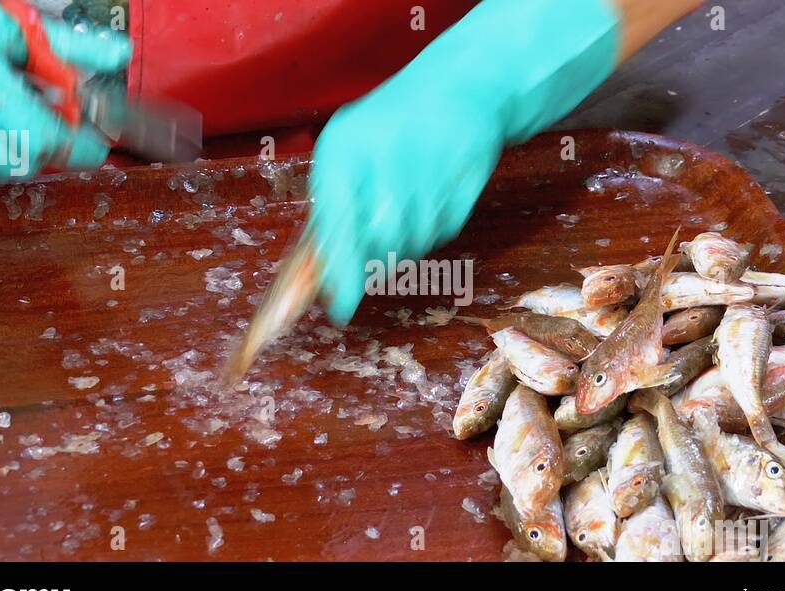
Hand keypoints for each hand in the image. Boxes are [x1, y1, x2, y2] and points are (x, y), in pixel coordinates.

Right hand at [0, 0, 131, 185]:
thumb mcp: (3, 28)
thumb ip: (69, 49)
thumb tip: (117, 54)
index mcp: (25, 130)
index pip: (88, 152)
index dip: (85, 123)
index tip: (69, 100)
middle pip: (50, 151)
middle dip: (42, 117)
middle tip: (11, 79)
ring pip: (12, 153)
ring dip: (6, 124)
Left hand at [308, 0, 623, 323]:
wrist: (460, 88)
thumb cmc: (389, 127)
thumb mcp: (347, 156)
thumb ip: (333, 212)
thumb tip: (320, 275)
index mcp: (344, 147)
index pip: (339, 224)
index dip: (341, 271)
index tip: (341, 308)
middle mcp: (386, 156)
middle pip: (381, 241)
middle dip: (377, 259)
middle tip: (375, 258)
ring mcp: (430, 168)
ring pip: (414, 242)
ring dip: (406, 244)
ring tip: (404, 212)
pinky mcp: (464, 182)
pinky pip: (441, 232)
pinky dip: (431, 229)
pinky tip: (430, 199)